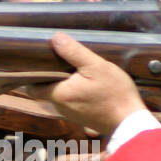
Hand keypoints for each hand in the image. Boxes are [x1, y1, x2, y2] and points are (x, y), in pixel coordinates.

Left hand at [26, 32, 143, 134]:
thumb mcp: (96, 66)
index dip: (29, 74)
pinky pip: (70, 101)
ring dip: (61, 82)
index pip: (31, 87)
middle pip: (45, 89)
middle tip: (53, 57)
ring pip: (58, 95)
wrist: (130, 122)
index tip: (33, 60)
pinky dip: (72, 90)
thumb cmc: (115, 94)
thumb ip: (74, 52)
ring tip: (69, 65)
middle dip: (47, 75)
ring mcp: (71, 114)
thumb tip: (55, 38)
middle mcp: (61, 107)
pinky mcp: (82, 117)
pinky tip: (83, 80)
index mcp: (59, 94)